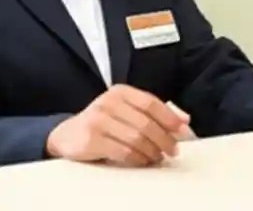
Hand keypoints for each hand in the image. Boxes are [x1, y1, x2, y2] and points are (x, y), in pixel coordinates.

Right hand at [46, 84, 191, 166]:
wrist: (67, 134)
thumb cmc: (102, 122)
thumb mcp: (126, 110)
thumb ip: (154, 112)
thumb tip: (184, 120)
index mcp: (120, 92)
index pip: (150, 103)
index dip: (169, 117)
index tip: (182, 130)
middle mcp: (108, 103)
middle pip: (145, 123)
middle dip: (164, 139)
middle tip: (173, 149)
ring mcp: (98, 121)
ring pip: (136, 138)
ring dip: (152, 151)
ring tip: (158, 157)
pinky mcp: (91, 139)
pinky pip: (123, 152)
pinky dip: (137, 158)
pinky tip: (143, 160)